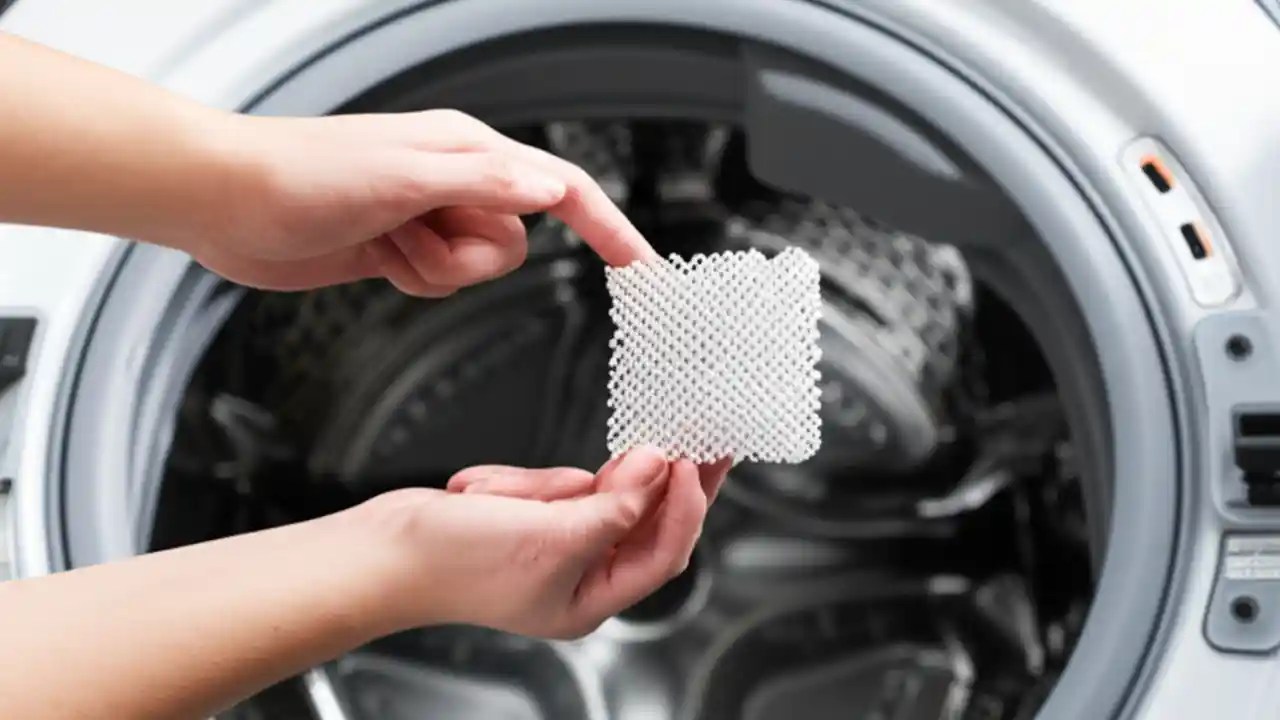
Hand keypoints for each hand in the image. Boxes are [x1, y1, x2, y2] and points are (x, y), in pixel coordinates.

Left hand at [193, 110, 656, 292]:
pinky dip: (418, 283)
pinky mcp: (403, 247)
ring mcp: (429, 216)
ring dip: (438, 273)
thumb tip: (552, 192)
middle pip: (516, 242)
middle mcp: (455, 181)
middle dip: (471, 259)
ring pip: (480, 269)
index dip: (608, 228)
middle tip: (418, 239)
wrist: (227, 201)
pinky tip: (379, 259)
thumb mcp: (404, 177)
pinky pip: (444, 283)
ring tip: (389, 246)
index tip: (641, 269)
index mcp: (468, 151)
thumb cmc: (302, 176)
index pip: (561, 189)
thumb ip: (486, 184)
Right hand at [351, 448, 730, 638]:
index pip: (663, 552)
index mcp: (591, 600)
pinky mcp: (531, 516)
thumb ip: (612, 505)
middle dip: (648, 482)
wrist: (383, 551)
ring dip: (554, 484)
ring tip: (502, 497)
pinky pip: (554, 484)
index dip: (685, 507)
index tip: (692, 462)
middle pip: (641, 521)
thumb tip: (659, 468)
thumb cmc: (454, 564)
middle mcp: (579, 576)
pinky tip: (482, 494)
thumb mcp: (551, 535)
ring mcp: (554, 544)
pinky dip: (527, 482)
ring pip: (593, 493)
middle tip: (690, 437)